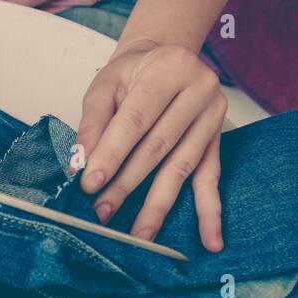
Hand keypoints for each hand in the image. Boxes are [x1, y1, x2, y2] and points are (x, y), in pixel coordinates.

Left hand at [75, 39, 225, 252]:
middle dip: (128, 184)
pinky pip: (212, 178)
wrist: (167, 58)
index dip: (112, 154)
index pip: (137, 119)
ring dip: (158, 205)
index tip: (90, 184)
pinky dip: (209, 212)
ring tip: (141, 236)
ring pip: (182, 167)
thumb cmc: (132, 73)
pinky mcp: (217, 140)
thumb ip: (93, 123)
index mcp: (169, 68)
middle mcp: (199, 90)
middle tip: (103, 213)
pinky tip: (211, 240)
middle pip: (159, 147)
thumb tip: (80, 164)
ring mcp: (212, 117)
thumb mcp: (105, 85)